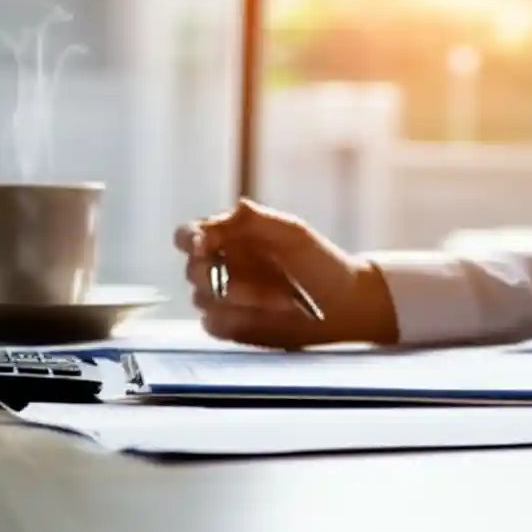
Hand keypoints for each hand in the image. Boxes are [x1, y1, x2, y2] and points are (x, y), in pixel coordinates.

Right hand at [173, 199, 398, 348]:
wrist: (342, 304)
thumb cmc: (320, 263)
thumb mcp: (294, 235)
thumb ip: (260, 220)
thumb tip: (236, 206)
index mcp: (229, 238)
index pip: (189, 236)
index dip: (190, 240)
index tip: (204, 247)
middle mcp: (220, 267)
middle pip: (192, 270)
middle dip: (221, 276)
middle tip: (264, 280)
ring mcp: (223, 298)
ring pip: (202, 299)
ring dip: (239, 300)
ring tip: (281, 300)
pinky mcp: (230, 325)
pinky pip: (213, 324)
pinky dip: (235, 321)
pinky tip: (264, 318)